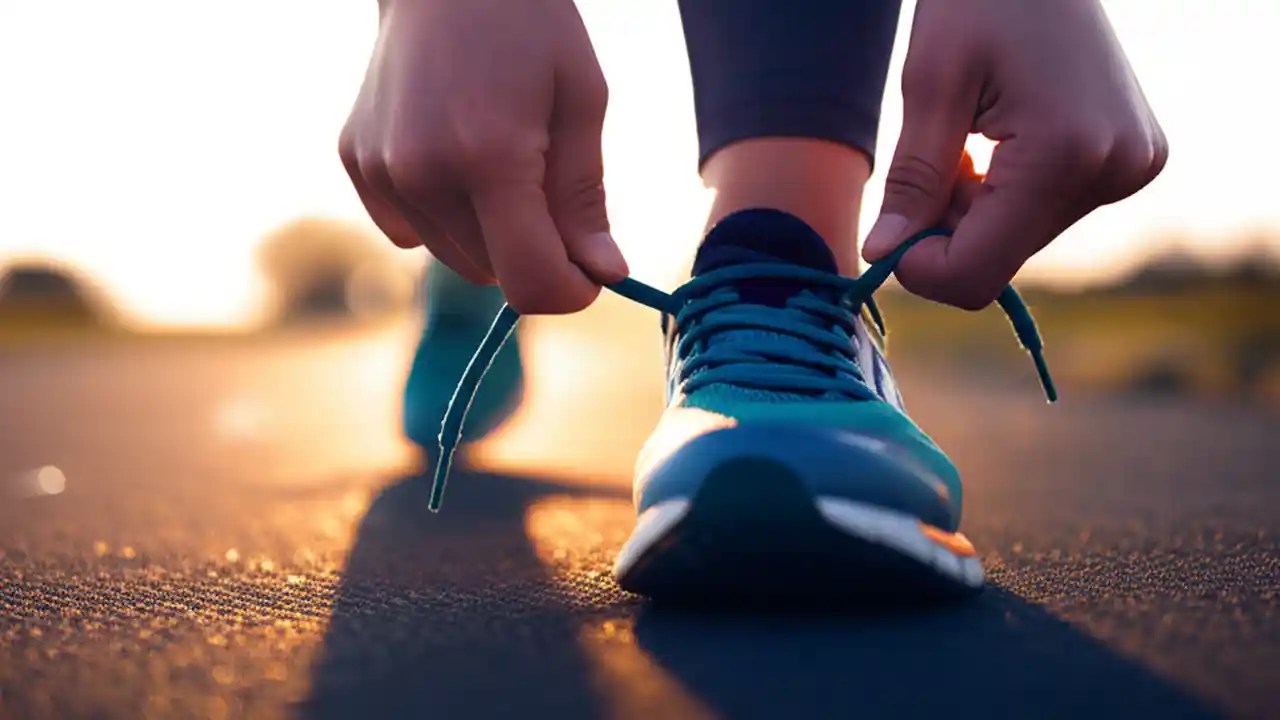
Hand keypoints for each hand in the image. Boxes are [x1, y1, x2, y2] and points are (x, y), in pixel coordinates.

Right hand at [339, 0, 626, 313]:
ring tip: (499, 158)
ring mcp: (379, 170)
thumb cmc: (528, 26)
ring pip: (454, 258)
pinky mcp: (356, 163)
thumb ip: (585, 198)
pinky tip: (454, 155)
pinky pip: (412, 232)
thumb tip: (605, 273)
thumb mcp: (580, 101)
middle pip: (494, 273)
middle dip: (532, 252)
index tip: (590, 269)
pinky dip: (443, 216)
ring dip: (488, 235)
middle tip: (548, 186)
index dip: (570, 290)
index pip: (531, 281)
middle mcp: (421, 172)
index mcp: (487, 156)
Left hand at [863, 0, 1166, 308]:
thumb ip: (912, 180)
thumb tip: (881, 255)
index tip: (891, 226)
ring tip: (970, 138)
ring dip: (976, 210)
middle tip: (935, 158)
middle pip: (1000, 260)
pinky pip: (1048, 212)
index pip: (977, 273)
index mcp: (1068, 154)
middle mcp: (1116, 171)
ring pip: (1021, 240)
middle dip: (949, 228)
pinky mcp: (1133, 161)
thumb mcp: (930, 84)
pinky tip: (1001, 139)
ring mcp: (1132, 168)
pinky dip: (1008, 194)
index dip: (920, 266)